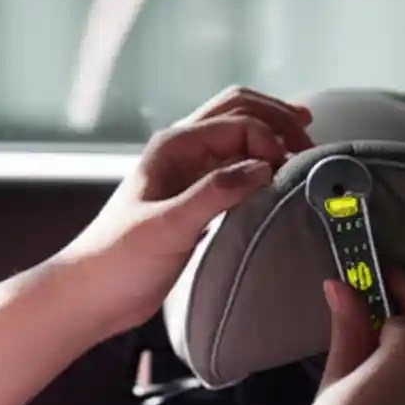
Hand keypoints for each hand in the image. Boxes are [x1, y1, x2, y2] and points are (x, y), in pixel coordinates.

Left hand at [56, 86, 314, 339]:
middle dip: (277, 116)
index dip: (270, 138)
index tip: (290, 168)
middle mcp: (182, 152)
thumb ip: (215, 193)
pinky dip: (261, 162)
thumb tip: (264, 168)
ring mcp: (189, 174)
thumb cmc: (119, 259)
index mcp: (174, 146)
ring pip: (238, 136)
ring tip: (303, 142)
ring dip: (270, 133)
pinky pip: (235, 168)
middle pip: (239, 111)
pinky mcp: (195, 199)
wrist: (93, 293)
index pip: (238, 122)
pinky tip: (278, 175)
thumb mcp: (169, 225)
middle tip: (310, 136)